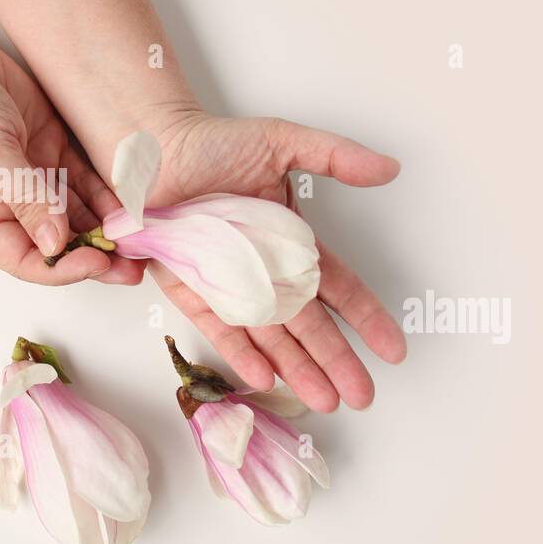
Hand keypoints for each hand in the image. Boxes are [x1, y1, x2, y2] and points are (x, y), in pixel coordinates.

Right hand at [0, 33, 142, 285]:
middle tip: (135, 268)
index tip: (97, 262)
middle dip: (99, 257)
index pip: (27, 260)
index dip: (63, 269)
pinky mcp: (55, 151)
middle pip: (62, 245)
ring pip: (82, 216)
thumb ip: (24, 196)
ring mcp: (38, 178)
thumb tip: (56, 244)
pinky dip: (112, 194)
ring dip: (112, 231)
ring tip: (146, 242)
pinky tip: (138, 204)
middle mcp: (14, 204)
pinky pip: (90, 181)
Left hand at [139, 113, 406, 410]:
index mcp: (293, 241)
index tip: (393, 350)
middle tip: (363, 395)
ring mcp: (230, 284)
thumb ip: (336, 157)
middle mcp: (265, 270)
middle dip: (338, 362)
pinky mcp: (191, 290)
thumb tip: (390, 168)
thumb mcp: (283, 142)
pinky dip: (242, 354)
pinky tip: (266, 379)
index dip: (367, 319)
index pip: (340, 288)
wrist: (149, 146)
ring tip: (324, 401)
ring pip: (272, 337)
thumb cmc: (212, 142)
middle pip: (311, 325)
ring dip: (298, 370)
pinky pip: (220, 329)